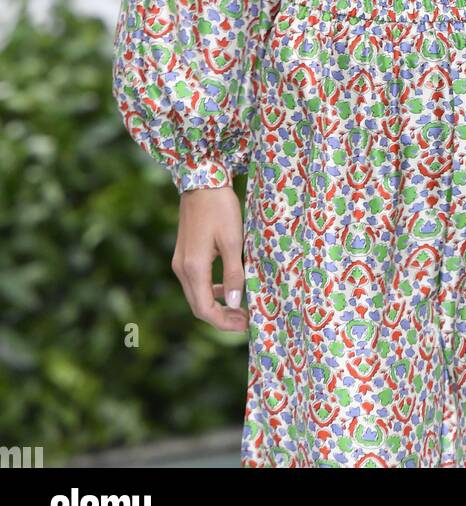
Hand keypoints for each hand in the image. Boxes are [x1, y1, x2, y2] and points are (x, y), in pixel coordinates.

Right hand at [172, 184, 248, 332]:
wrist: (202, 180)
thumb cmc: (220, 208)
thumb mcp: (233, 241)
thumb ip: (234, 274)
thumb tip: (236, 304)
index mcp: (193, 268)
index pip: (205, 310)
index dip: (224, 322)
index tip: (245, 325)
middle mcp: (182, 268)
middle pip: (198, 306)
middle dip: (221, 317)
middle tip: (245, 321)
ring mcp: (180, 261)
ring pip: (197, 295)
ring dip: (217, 304)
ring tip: (240, 308)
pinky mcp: (184, 254)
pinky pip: (196, 281)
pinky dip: (212, 290)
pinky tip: (229, 286)